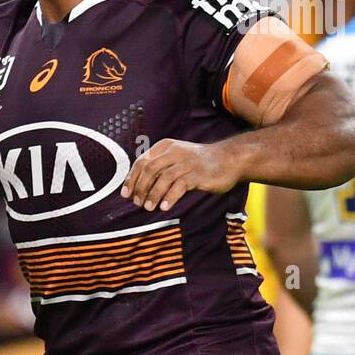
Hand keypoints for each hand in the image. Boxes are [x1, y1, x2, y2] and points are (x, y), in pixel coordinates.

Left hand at [121, 139, 241, 211]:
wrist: (229, 159)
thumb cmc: (198, 163)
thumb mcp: (176, 160)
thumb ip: (159, 169)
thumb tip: (137, 189)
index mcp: (165, 147)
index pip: (142, 162)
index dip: (131, 178)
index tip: (126, 194)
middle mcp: (174, 151)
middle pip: (150, 169)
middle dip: (140, 187)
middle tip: (137, 203)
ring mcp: (187, 162)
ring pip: (163, 177)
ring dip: (153, 194)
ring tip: (148, 208)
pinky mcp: (198, 173)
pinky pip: (180, 185)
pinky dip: (170, 197)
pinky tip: (164, 207)